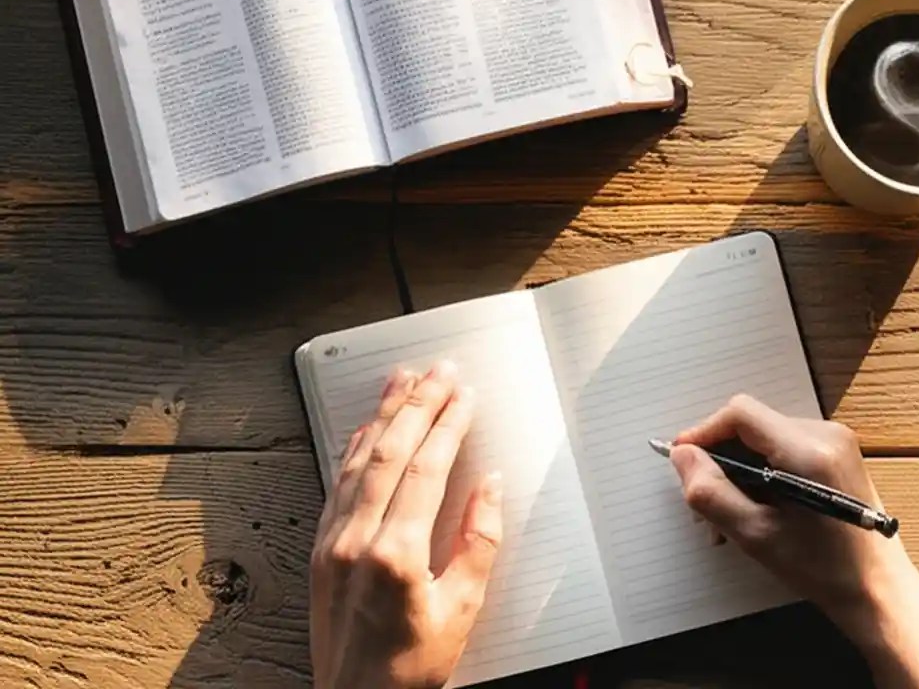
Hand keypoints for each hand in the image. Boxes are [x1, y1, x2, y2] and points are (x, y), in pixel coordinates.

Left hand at [310, 362, 502, 688]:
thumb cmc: (410, 668)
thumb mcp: (463, 611)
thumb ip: (478, 543)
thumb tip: (487, 488)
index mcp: (396, 554)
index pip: (427, 468)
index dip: (448, 424)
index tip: (465, 394)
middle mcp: (356, 539)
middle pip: (392, 451)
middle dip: (419, 403)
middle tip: (440, 369)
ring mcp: (332, 541)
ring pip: (360, 459)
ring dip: (384, 413)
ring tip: (403, 378)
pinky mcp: (320, 548)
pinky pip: (339, 481)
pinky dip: (357, 446)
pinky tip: (370, 426)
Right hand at [669, 394, 902, 608]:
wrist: (878, 589)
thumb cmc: (827, 570)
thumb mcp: (755, 535)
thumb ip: (711, 492)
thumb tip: (683, 457)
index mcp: (810, 452)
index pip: (741, 414)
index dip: (704, 432)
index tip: (682, 459)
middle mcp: (827, 435)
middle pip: (751, 426)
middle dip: (720, 460)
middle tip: (706, 505)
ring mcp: (835, 442)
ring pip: (763, 438)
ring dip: (739, 471)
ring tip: (730, 516)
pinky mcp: (836, 453)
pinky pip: (783, 448)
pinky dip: (761, 473)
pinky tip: (756, 507)